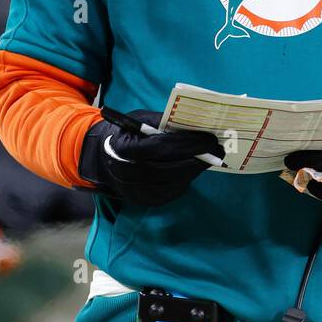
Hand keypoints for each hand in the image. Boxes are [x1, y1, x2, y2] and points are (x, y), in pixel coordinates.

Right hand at [78, 110, 223, 205]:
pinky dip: (185, 179)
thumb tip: (196, 125)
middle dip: (199, 158)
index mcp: (125, 149)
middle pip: (172, 168)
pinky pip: (172, 191)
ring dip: (195, 169)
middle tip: (218, 149)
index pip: (164, 147)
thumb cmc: (126, 134)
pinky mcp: (144, 201)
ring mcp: (135, 191)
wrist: (103, 158)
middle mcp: (128, 174)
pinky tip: (192, 168)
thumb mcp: (140, 120)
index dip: (190, 143)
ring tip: (210, 157)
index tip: (210, 138)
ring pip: (175, 181)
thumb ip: (164, 123)